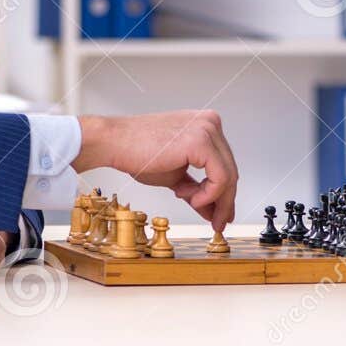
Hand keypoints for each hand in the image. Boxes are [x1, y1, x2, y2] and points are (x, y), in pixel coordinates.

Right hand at [73, 110, 237, 226]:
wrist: (114, 143)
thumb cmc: (137, 154)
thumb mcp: (175, 176)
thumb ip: (195, 189)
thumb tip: (211, 209)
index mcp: (205, 126)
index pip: (224, 164)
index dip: (224, 194)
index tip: (220, 213)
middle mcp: (211, 123)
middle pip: (230, 170)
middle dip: (224, 202)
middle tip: (218, 222)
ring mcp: (208, 129)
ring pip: (229, 176)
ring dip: (214, 200)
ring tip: (195, 205)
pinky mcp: (201, 141)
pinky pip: (220, 177)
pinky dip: (209, 194)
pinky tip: (192, 198)